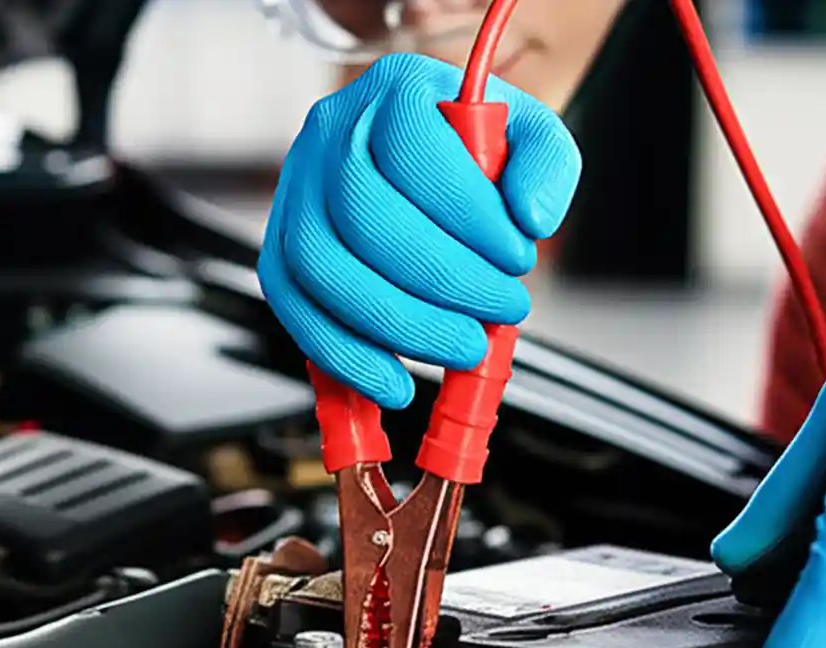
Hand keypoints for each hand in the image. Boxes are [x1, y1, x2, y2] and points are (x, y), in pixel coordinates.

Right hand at [258, 53, 580, 408]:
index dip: (470, 217)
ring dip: (396, 324)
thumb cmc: (476, 146)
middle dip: (441, 282)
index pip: (415, 153)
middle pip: (363, 217)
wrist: (429, 149)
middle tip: (498, 312)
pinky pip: (293, 307)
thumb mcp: (530, 135)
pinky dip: (343, 354)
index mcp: (394, 89)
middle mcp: (331, 133)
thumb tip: (531, 217)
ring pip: (321, 267)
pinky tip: (392, 380)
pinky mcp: (280, 247)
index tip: (517, 258)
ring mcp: (296, 190)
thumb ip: (545, 166)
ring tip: (459, 347)